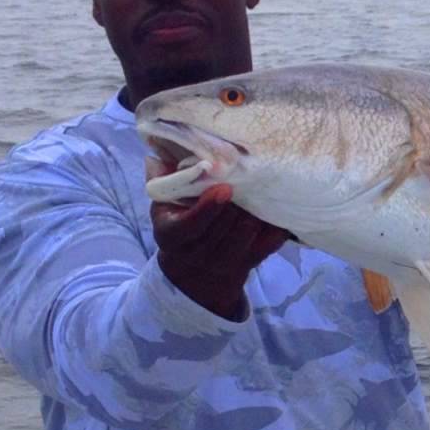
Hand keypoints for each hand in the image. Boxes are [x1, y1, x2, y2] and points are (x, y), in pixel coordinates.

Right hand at [149, 162, 290, 319]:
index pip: (191, 226)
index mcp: (171, 237)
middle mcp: (197, 254)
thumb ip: (163, 181)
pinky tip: (275, 207)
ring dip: (254, 211)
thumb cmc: (179, 225)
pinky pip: (269, 243)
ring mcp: (226, 262)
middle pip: (224, 227)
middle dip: (236, 204)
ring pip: (247, 233)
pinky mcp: (251, 263)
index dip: (208, 208)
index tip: (223, 188)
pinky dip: (274, 225)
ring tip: (259, 190)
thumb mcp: (164, 206)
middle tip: (247, 180)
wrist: (195, 272)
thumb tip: (155, 157)